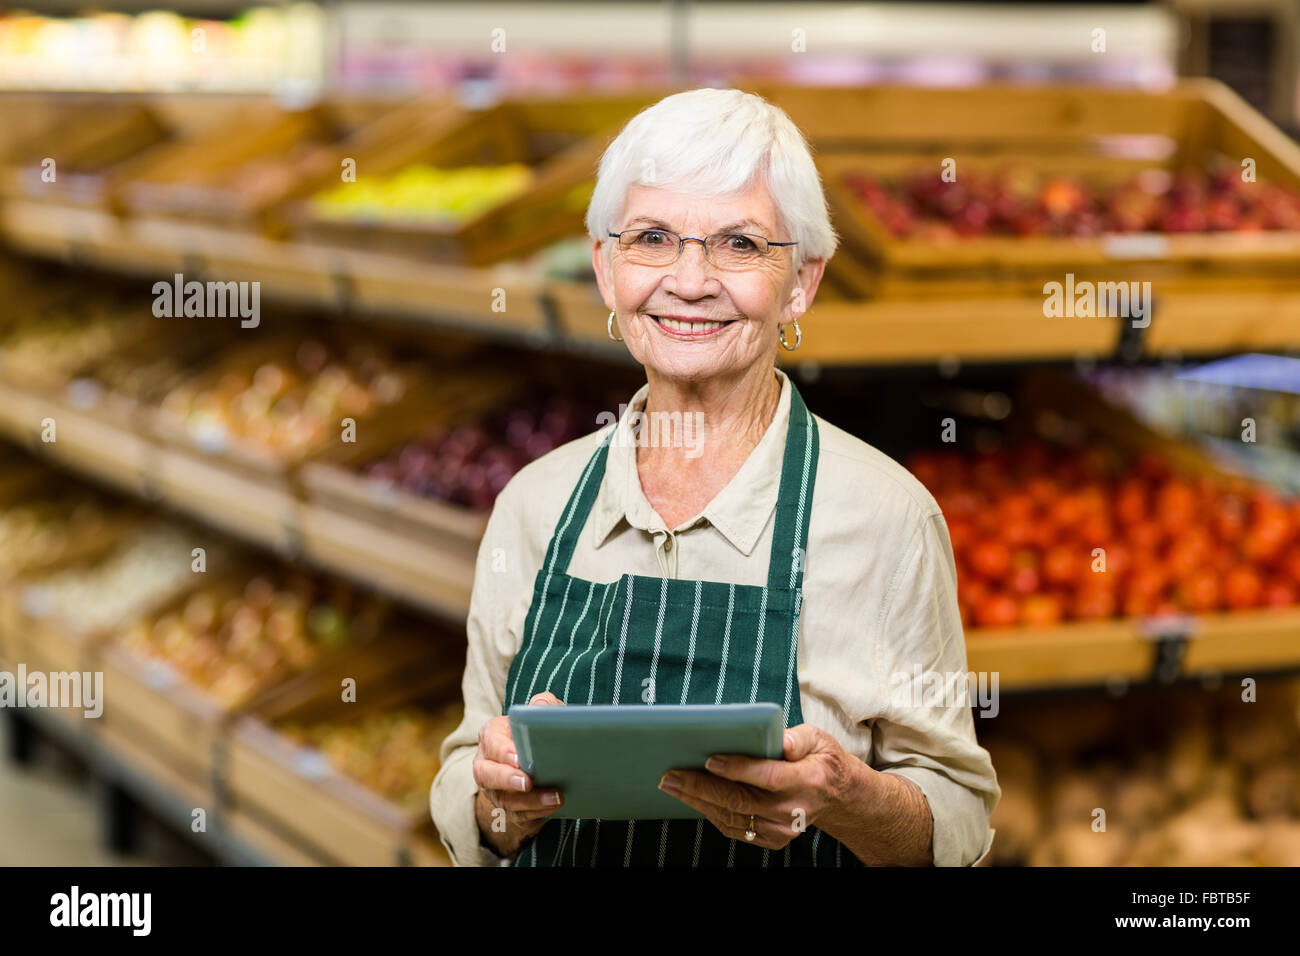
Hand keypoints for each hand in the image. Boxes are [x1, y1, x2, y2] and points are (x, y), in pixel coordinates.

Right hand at [473, 692, 565, 856]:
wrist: (538, 759)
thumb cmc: (537, 731)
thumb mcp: (541, 712)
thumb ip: (543, 703)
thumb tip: (540, 706)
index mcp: (491, 735)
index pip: (491, 742)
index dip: (503, 751)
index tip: (519, 758)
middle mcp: (486, 763)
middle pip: (486, 774)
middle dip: (506, 779)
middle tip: (528, 782)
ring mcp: (495, 789)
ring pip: (504, 799)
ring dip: (530, 801)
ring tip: (556, 797)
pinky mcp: (509, 807)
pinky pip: (519, 814)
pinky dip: (539, 811)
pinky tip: (556, 805)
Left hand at [657, 723, 864, 850]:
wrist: (839, 798)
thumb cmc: (822, 760)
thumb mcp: (819, 739)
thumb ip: (798, 738)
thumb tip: (779, 740)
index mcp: (807, 781)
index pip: (767, 776)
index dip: (737, 769)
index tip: (709, 759)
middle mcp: (793, 810)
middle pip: (741, 801)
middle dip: (701, 788)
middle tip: (670, 776)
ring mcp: (782, 829)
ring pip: (734, 818)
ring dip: (699, 802)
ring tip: (672, 785)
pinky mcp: (773, 839)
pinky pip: (736, 830)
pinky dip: (711, 815)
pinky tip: (693, 800)